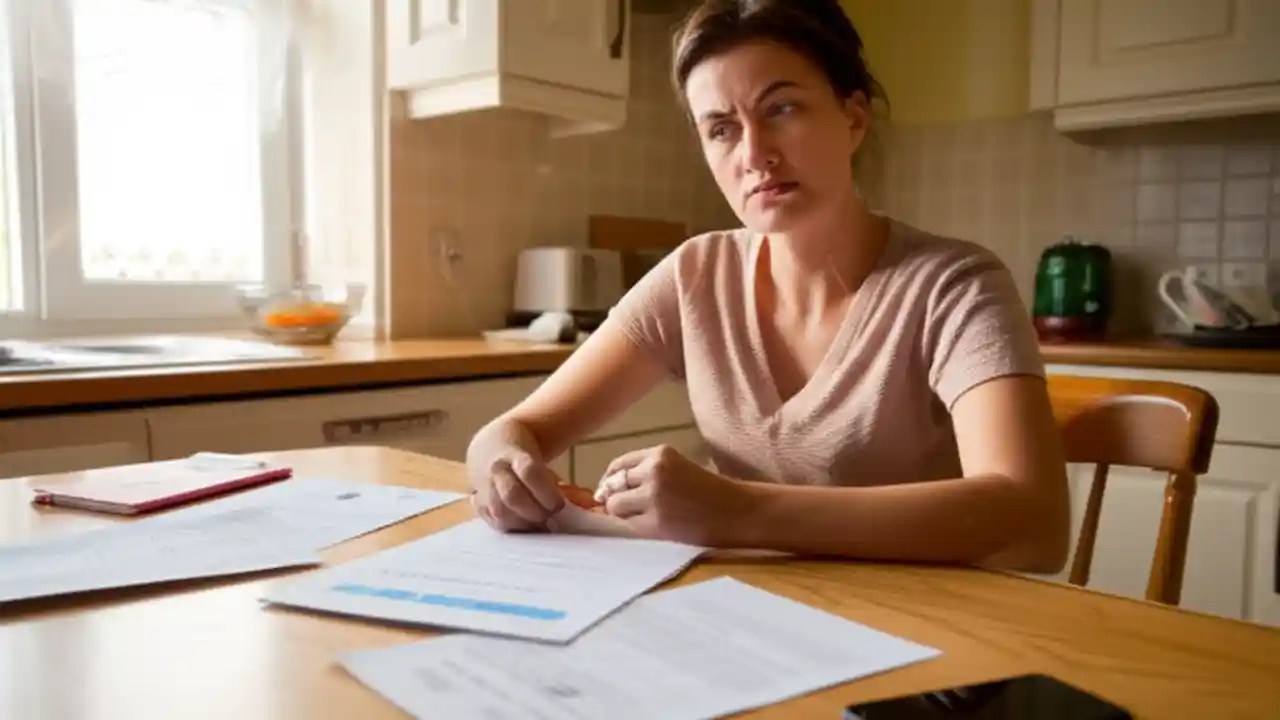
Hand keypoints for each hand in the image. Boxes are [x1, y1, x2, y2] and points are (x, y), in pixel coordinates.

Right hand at [468, 450, 564, 531]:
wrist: (491, 446)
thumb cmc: (524, 453)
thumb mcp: (541, 456)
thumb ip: (558, 479)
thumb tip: (591, 502)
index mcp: (514, 454)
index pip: (529, 472)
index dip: (546, 492)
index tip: (559, 505)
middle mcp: (496, 470)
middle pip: (512, 495)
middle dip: (534, 512)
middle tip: (549, 518)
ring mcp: (484, 487)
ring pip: (498, 512)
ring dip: (521, 524)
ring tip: (537, 526)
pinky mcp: (478, 502)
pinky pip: (490, 520)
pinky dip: (509, 527)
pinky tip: (523, 526)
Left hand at [596, 445, 755, 545]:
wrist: (737, 511)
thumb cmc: (709, 490)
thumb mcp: (677, 468)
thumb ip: (646, 472)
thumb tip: (605, 490)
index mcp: (660, 453)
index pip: (619, 465)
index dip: (611, 480)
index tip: (611, 491)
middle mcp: (653, 471)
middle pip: (613, 485)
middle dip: (616, 498)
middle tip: (630, 508)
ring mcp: (653, 497)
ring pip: (615, 506)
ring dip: (623, 513)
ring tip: (644, 517)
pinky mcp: (655, 522)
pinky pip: (628, 524)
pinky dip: (635, 526)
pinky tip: (653, 526)